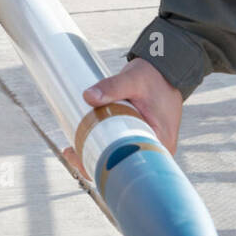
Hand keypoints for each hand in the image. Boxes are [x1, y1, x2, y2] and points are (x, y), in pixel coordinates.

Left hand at [62, 57, 184, 173]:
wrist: (164, 71)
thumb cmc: (153, 77)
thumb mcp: (132, 79)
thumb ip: (111, 86)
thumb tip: (88, 96)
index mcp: (161, 140)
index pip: (131, 161)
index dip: (104, 165)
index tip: (81, 159)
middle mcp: (159, 148)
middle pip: (124, 164)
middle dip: (95, 162)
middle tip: (70, 153)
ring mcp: (151, 145)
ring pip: (122, 158)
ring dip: (99, 156)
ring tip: (73, 151)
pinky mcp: (143, 139)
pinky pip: (124, 149)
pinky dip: (107, 149)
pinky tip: (87, 146)